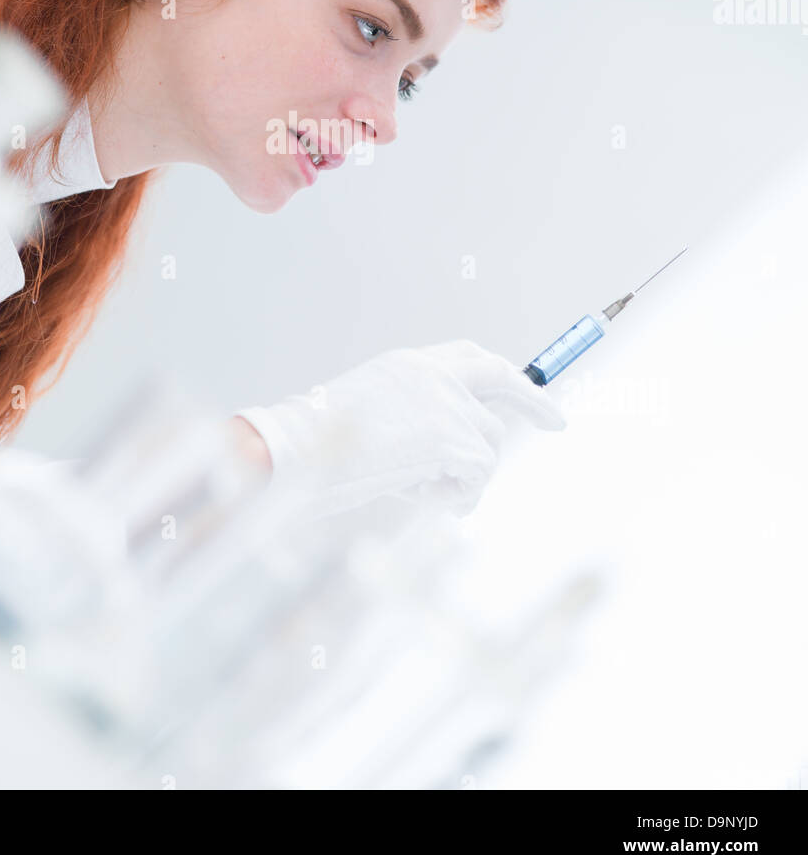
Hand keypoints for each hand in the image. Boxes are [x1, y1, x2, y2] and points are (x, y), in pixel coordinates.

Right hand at [235, 339, 564, 519]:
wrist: (298, 453)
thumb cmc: (317, 449)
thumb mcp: (369, 421)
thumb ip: (413, 420)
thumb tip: (453, 450)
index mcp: (408, 364)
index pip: (469, 357)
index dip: (499, 373)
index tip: (524, 386)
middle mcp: (434, 374)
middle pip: (502, 379)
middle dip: (533, 401)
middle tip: (558, 421)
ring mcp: (446, 403)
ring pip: (490, 442)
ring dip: (465, 476)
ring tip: (420, 489)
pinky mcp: (453, 438)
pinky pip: (479, 475)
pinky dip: (457, 495)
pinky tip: (419, 497)